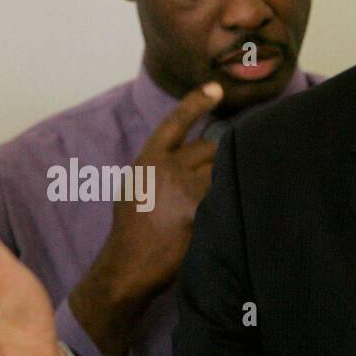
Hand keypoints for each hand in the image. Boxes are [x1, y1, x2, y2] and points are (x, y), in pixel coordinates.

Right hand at [69, 82, 221, 354]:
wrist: (128, 266)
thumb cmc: (131, 231)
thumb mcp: (135, 188)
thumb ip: (158, 168)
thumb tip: (184, 156)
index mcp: (147, 159)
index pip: (175, 123)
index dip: (196, 103)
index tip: (216, 89)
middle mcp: (166, 167)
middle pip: (210, 148)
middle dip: (216, 162)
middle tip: (210, 185)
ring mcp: (184, 187)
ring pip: (221, 171)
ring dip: (224, 183)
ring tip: (211, 203)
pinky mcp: (200, 209)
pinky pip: (224, 196)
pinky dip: (227, 204)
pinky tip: (223, 217)